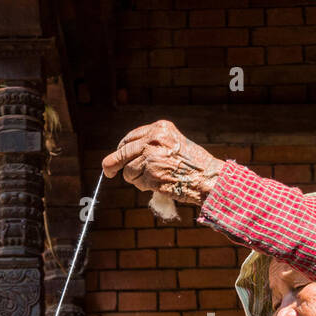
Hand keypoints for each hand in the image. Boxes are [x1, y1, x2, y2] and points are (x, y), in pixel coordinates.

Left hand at [101, 120, 223, 206]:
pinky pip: (136, 182)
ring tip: (155, 178)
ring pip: (128, 170)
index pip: (130, 137)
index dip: (122, 148)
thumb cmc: (193, 163)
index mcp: (159, 128)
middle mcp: (153, 140)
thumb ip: (152, 144)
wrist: (207, 177)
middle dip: (112, 162)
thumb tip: (126, 154)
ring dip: (136, 178)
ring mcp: (151, 157)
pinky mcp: (151, 175)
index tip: (117, 155)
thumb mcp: (173, 143)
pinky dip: (143, 186)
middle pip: (123, 151)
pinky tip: (158, 184)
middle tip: (108, 171)